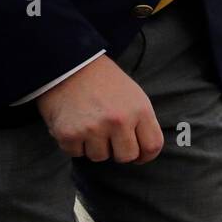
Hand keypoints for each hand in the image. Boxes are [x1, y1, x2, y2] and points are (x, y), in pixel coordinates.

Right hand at [36, 55, 163, 162]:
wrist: (69, 64)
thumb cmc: (105, 82)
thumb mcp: (134, 96)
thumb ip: (142, 122)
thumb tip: (144, 152)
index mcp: (140, 110)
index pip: (152, 146)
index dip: (146, 156)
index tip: (139, 156)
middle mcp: (119, 121)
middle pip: (127, 157)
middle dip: (118, 151)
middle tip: (109, 137)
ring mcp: (94, 128)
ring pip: (100, 157)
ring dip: (94, 146)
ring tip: (90, 124)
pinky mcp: (69, 134)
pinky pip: (76, 153)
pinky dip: (74, 143)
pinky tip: (74, 124)